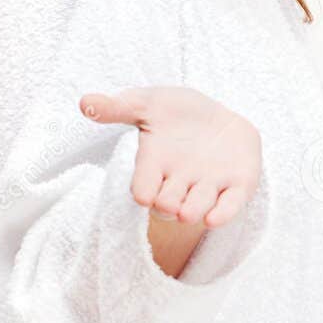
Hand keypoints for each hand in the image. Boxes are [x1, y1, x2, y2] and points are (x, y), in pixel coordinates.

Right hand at [79, 86, 261, 227]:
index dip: (143, 191)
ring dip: (192, 211)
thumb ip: (119, 107)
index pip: (142, 188)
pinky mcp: (237, 186)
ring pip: (196, 208)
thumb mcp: (149, 103)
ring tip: (187, 213)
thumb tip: (85, 103)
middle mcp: (179, 182)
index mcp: (155, 166)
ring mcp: (208, 185)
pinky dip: (224, 214)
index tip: (142, 193)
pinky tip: (215, 219)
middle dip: (167, 205)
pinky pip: (231, 205)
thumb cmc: (177, 112)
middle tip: (169, 203)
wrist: (219, 116)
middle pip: (167, 205)